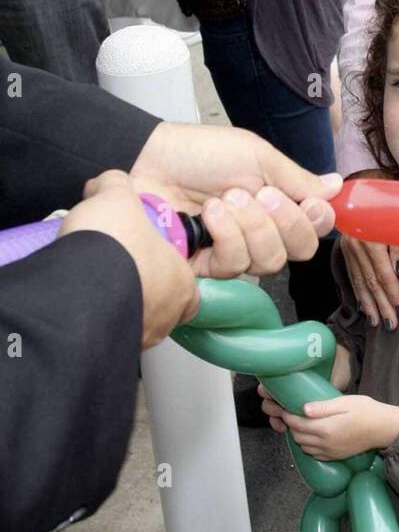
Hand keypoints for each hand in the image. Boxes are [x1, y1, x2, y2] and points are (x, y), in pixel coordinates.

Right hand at [59, 171, 198, 350]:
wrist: (78, 281)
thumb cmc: (113, 245)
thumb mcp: (118, 196)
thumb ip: (118, 185)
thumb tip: (106, 183)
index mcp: (183, 284)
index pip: (189, 286)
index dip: (171, 273)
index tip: (152, 262)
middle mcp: (167, 317)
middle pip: (163, 307)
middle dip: (144, 289)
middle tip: (124, 270)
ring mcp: (140, 337)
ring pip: (137, 323)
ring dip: (122, 305)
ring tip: (101, 284)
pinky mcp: (111, 348)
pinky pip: (110, 335)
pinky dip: (101, 318)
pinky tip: (85, 300)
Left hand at [129, 122, 342, 274]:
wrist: (150, 161)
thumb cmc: (201, 152)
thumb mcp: (257, 156)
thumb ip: (297, 179)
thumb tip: (337, 186)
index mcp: (278, 201)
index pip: (315, 226)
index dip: (317, 220)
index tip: (310, 202)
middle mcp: (263, 229)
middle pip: (299, 250)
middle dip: (285, 221)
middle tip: (260, 193)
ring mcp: (236, 249)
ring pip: (269, 261)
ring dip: (252, 226)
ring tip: (226, 199)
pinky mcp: (209, 266)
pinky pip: (235, 266)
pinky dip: (227, 236)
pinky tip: (210, 215)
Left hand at [259, 388, 398, 457]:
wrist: (383, 429)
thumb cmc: (367, 411)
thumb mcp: (346, 402)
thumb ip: (323, 407)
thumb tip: (303, 408)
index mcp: (326, 428)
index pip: (297, 424)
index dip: (287, 415)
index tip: (284, 407)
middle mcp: (325, 443)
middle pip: (298, 436)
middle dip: (291, 425)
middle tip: (291, 413)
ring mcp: (330, 452)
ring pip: (304, 446)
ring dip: (299, 435)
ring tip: (301, 422)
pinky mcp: (335, 456)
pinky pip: (314, 454)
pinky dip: (308, 445)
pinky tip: (312, 435)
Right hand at [338, 169, 398, 330]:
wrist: (370, 180)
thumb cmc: (396, 197)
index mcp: (370, 235)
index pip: (382, 273)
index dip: (392, 294)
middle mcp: (355, 242)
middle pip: (370, 281)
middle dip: (382, 305)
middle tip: (392, 324)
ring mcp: (348, 245)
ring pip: (360, 281)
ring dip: (370, 304)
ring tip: (379, 322)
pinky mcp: (345, 248)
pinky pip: (352, 275)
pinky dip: (359, 294)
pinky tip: (365, 308)